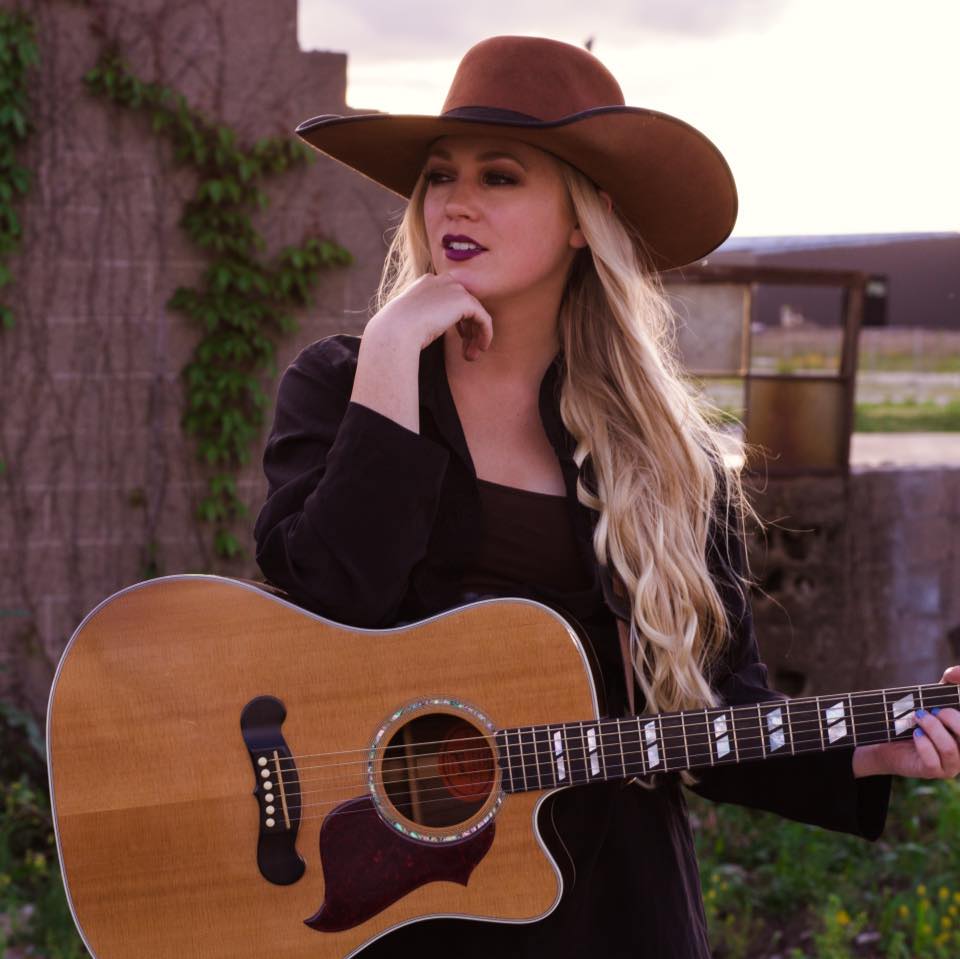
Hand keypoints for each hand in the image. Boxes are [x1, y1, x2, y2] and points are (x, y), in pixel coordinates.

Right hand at [366, 272, 493, 361]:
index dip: (459, 320)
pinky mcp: (464, 301)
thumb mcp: (410, 320)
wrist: (396, 330)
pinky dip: (485, 334)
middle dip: (469, 329)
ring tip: (471, 356)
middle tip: (467, 351)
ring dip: (476, 335)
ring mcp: (454, 289)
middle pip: (466, 305)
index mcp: (427, 283)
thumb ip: (425, 318)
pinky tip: (481, 348)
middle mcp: (442, 281)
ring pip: (476, 312)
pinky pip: (484, 318)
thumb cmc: (397, 331)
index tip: (459, 338)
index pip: (452, 299)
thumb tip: (435, 327)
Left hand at [853, 665, 959, 778]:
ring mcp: (951, 764)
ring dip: (933, 729)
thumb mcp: (932, 699)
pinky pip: (934, 761)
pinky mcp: (933, 772)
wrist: (886, 742)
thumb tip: (954, 673)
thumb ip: (948, 685)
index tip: (952, 680)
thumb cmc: (915, 719)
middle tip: (934, 710)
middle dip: (953, 719)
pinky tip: (915, 733)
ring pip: (951, 749)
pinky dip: (923, 744)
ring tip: (918, 717)